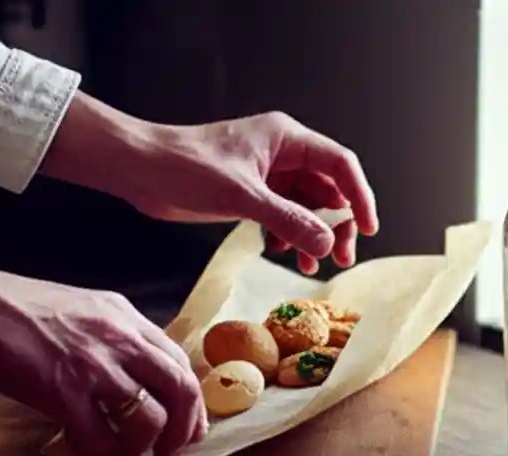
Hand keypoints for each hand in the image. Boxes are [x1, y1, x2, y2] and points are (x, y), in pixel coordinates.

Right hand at [0, 247, 206, 455]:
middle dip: (184, 428)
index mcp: (125, 317)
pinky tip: (87, 448)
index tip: (187, 423)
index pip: (180, 361)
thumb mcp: (81, 309)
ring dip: (141, 445)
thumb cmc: (11, 307)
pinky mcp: (63, 391)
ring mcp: (94, 364)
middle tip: (170, 451)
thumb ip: (112, 336)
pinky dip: (100, 452)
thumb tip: (132, 374)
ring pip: (150, 418)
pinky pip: (100, 438)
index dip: (191, 400)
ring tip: (124, 452)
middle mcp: (120, 338)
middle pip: (181, 389)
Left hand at [42, 95, 379, 275]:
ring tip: (316, 265)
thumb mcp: (241, 196)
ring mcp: (268, 173)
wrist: (139, 169)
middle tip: (343, 257)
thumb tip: (327, 244)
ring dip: (316, 234)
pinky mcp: (252, 192)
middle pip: (329, 188)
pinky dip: (292, 235)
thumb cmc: (184, 167)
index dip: (360, 196)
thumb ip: (288, 220)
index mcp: (286, 138)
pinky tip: (288, 254)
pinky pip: (286, 214)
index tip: (368, 228)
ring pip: (309, 205)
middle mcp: (283, 153)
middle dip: (339, 223)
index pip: (340, 164)